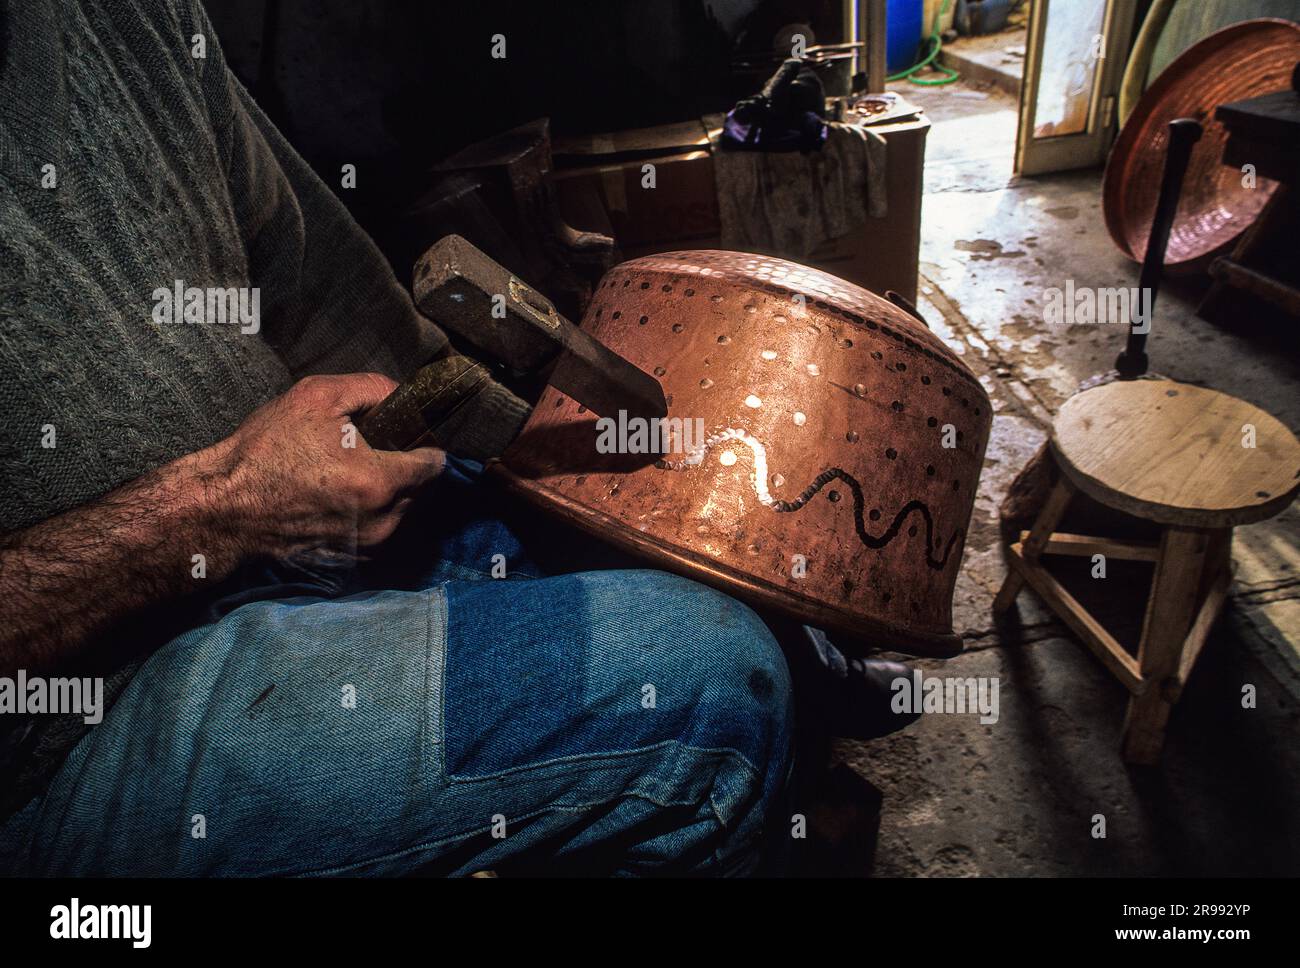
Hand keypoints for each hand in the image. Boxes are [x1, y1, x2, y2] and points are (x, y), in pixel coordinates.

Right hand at [207, 373, 443, 562]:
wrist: (223, 508)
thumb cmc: (265, 451)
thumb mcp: (316, 398)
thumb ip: (371, 388)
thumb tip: (402, 395)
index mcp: (379, 482)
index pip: (435, 464)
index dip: (425, 442)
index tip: (408, 432)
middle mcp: (382, 521)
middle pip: (420, 488)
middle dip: (404, 465)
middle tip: (371, 448)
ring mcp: (367, 545)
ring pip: (401, 510)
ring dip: (387, 490)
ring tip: (349, 471)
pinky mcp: (351, 559)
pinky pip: (378, 529)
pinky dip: (368, 512)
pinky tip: (338, 495)